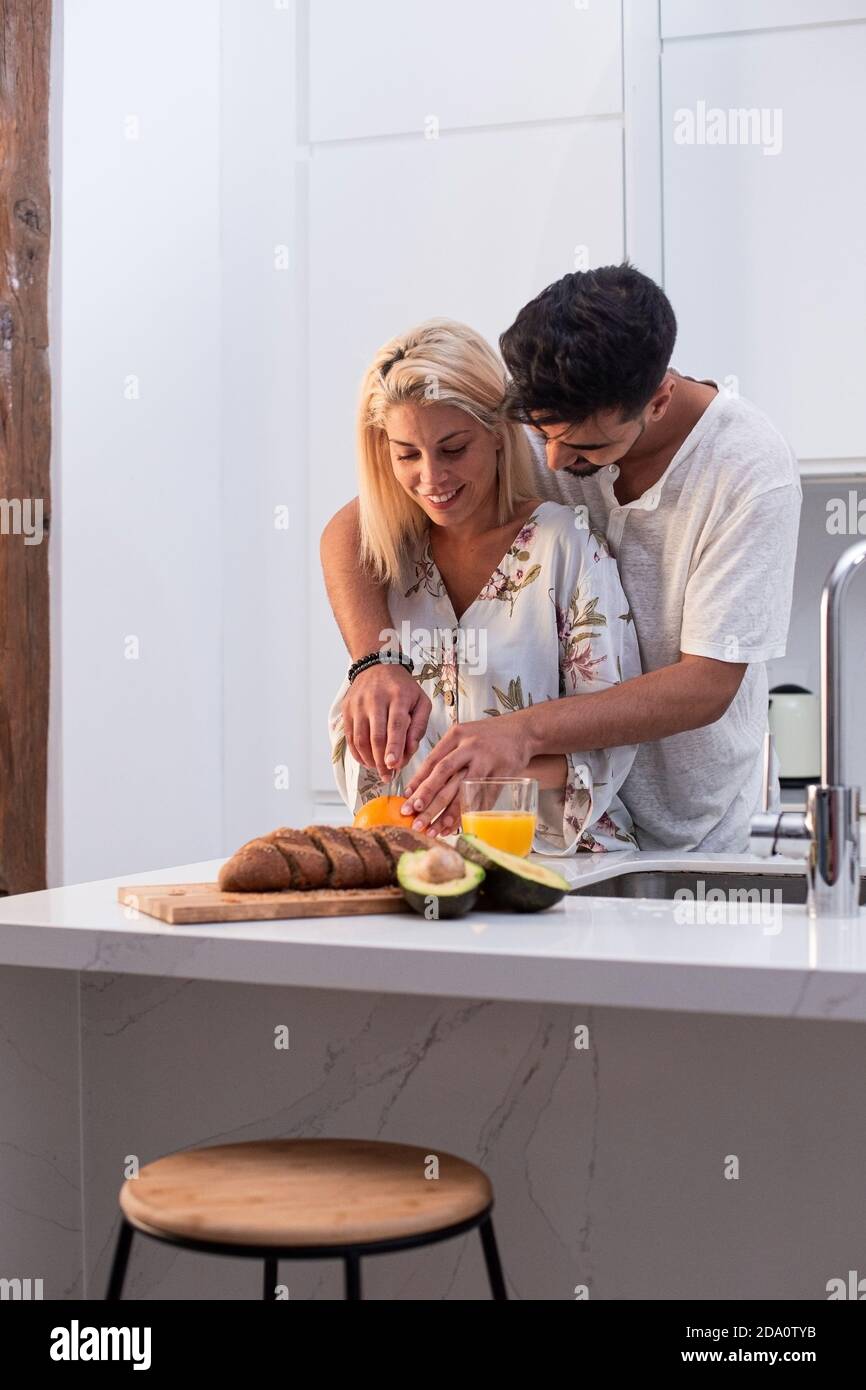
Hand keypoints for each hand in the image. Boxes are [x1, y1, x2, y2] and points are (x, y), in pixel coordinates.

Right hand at [341, 664, 431, 779]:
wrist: (377, 666)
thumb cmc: (403, 688)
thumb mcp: (421, 702)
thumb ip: (419, 726)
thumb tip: (410, 750)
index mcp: (398, 695)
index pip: (395, 724)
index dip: (394, 746)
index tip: (393, 765)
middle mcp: (375, 698)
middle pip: (376, 735)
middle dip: (381, 760)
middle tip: (388, 776)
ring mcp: (358, 704)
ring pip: (360, 738)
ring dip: (369, 759)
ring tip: (378, 770)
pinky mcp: (347, 709)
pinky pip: (350, 736)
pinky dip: (357, 752)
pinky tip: (367, 761)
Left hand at [401, 714, 534, 833]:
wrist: (522, 731)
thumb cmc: (487, 737)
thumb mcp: (463, 737)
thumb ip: (443, 756)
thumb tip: (418, 785)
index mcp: (456, 736)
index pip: (432, 761)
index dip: (418, 783)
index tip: (406, 801)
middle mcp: (470, 746)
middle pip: (444, 775)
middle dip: (427, 799)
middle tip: (414, 819)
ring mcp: (487, 760)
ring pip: (463, 789)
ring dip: (448, 812)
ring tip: (434, 830)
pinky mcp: (503, 773)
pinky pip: (484, 798)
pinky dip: (471, 814)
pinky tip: (459, 826)